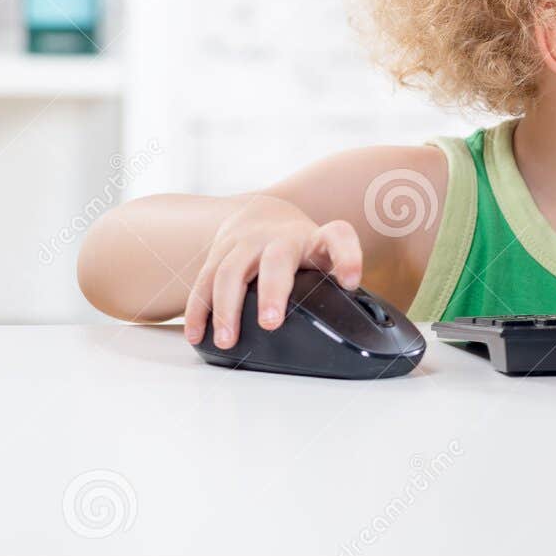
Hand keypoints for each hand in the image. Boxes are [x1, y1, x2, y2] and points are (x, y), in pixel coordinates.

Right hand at [183, 196, 363, 348]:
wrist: (261, 215)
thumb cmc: (300, 248)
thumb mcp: (324, 257)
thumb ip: (335, 283)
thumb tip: (357, 328)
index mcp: (314, 240)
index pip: (338, 238)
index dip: (347, 257)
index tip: (351, 282)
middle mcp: (279, 238)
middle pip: (276, 259)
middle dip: (272, 291)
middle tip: (271, 323)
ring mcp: (245, 244)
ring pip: (231, 271)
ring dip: (226, 308)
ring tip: (228, 341)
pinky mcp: (218, 254)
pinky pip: (204, 281)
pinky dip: (199, 310)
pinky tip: (198, 335)